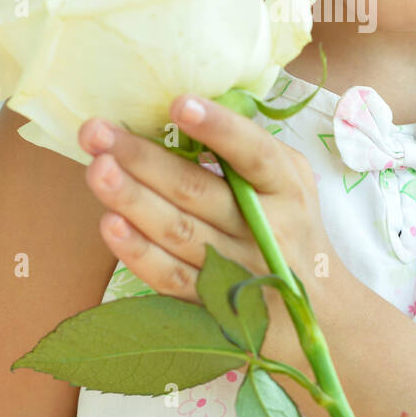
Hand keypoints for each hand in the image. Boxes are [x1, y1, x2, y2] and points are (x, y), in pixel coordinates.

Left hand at [77, 93, 334, 363]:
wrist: (319, 312)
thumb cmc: (291, 225)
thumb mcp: (290, 180)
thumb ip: (250, 149)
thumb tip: (186, 108)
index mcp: (286, 188)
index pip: (254, 154)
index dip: (219, 129)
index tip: (180, 104)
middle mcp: (264, 229)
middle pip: (197, 192)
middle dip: (143, 159)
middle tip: (97, 131)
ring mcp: (237, 271)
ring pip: (177, 232)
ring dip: (132, 200)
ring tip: (96, 169)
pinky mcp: (212, 304)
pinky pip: (169, 277)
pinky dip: (137, 252)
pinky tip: (109, 225)